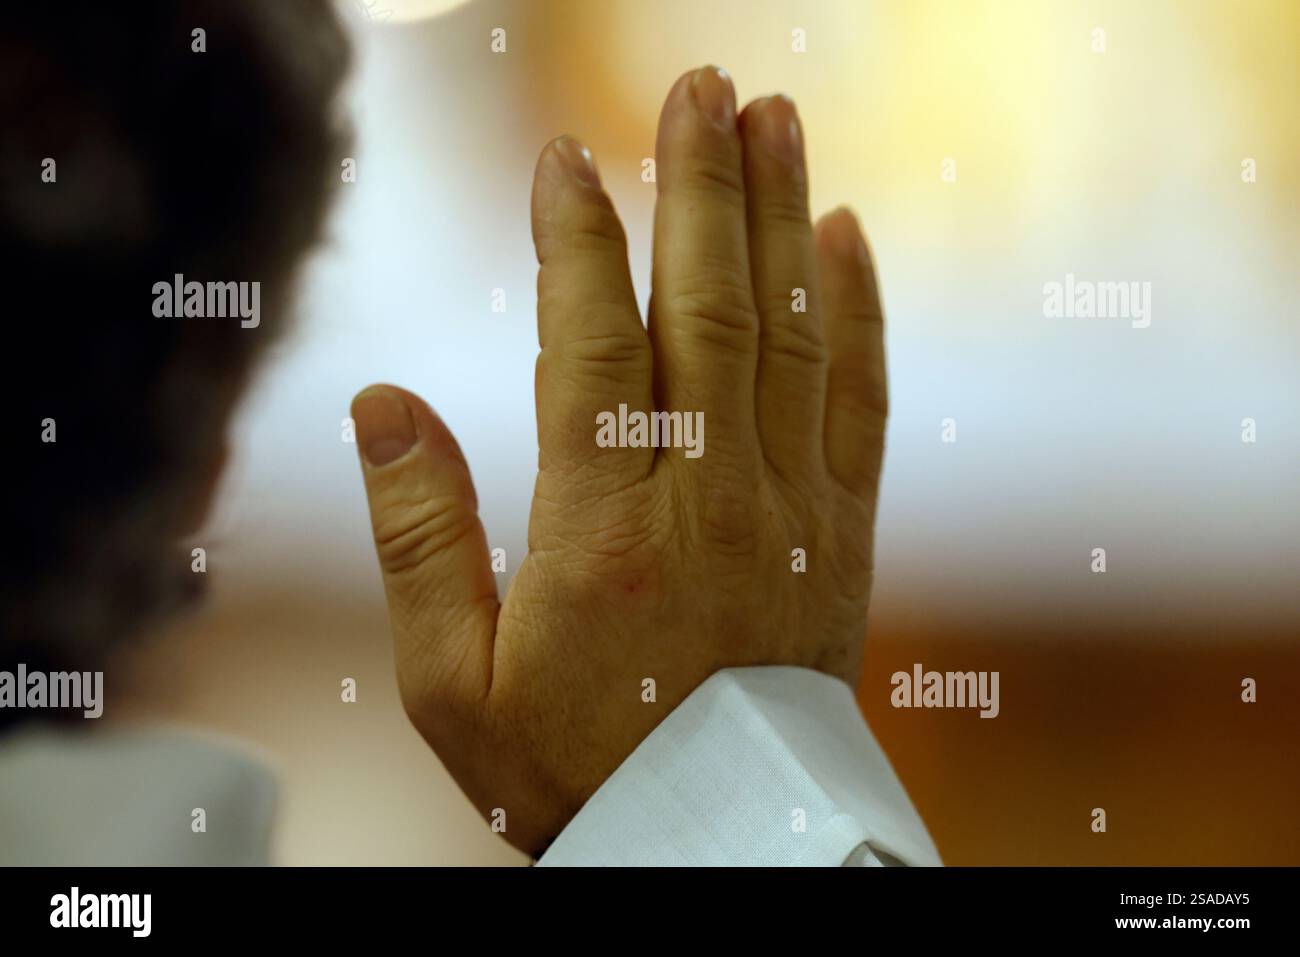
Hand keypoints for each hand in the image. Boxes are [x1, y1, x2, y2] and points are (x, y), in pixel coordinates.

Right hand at [351, 66, 887, 855]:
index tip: (564, 156)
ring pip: (789, 335)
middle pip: (707, 309)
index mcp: (600, 531)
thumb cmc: (568, 766)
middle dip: (700, 185)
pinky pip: (856, 403)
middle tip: (700, 84)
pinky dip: (856, 313)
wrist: (710, 839)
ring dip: (781, 216)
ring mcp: (787, 511)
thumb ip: (419, 534)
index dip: (576, 240)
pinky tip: (843, 235)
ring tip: (771, 117)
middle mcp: (706, 500)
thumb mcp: (451, 680)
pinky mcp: (840, 532)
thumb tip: (382, 403)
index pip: (589, 344)